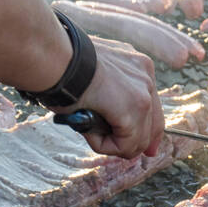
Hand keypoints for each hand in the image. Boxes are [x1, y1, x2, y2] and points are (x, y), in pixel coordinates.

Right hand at [53, 33, 163, 158]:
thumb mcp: (91, 77)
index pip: (152, 104)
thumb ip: (108, 95)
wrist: (53, 56)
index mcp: (136, 64)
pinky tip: (87, 128)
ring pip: (138, 139)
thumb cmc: (61, 65)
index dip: (147, 129)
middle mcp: (145, 74)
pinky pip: (125, 145)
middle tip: (123, 151)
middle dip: (139, 143)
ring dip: (112, 142)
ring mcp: (143, 92)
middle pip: (154, 123)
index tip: (147, 148)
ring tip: (87, 126)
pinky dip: (104, 145)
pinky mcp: (134, 108)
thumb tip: (111, 122)